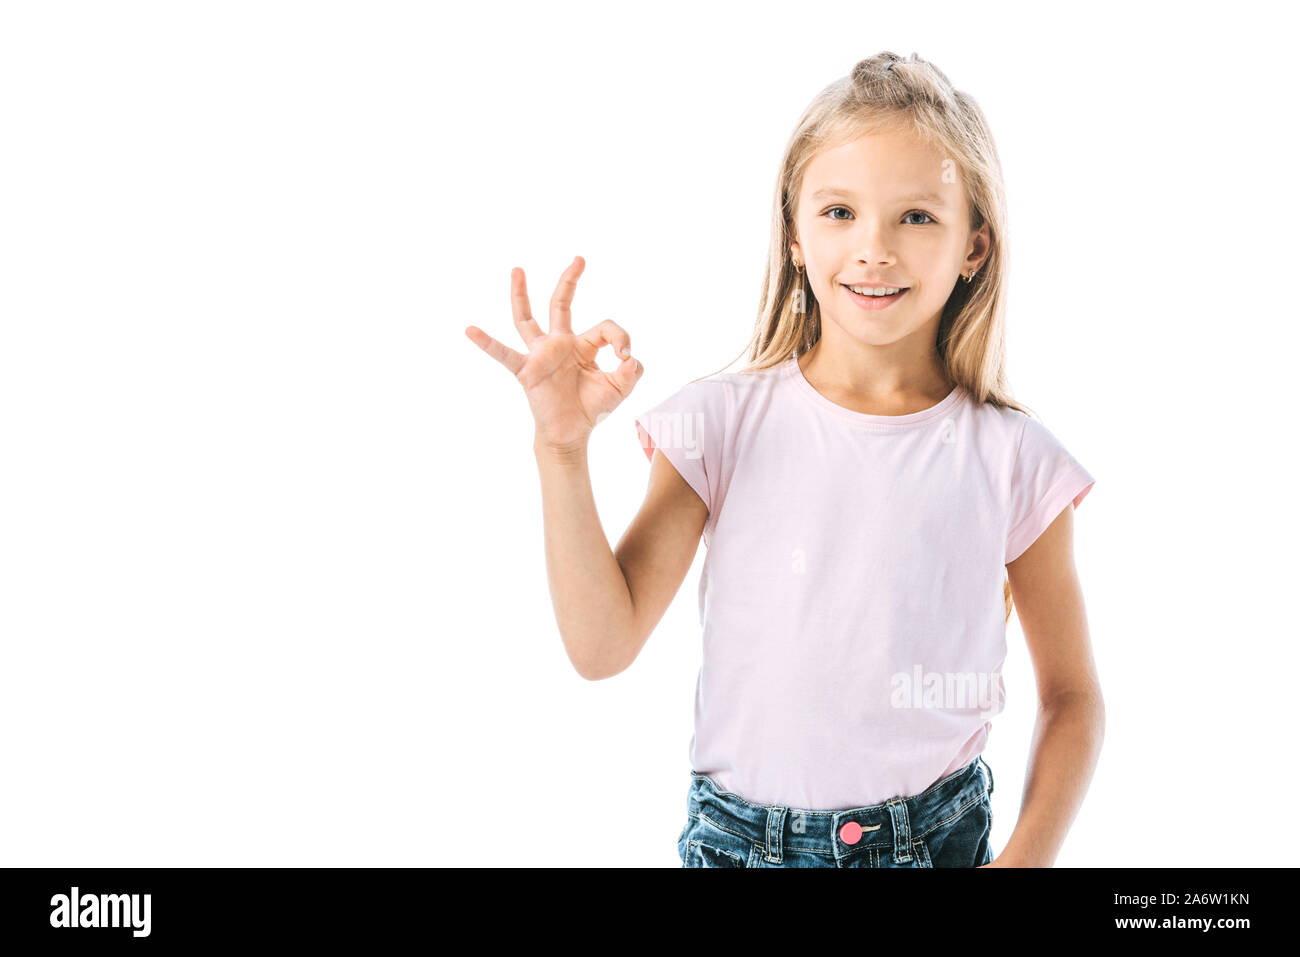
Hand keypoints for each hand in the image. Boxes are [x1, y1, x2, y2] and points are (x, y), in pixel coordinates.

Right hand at [465, 256, 642, 453]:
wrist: (571, 434)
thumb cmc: (591, 409)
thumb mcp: (619, 388)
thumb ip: (632, 371)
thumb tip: (630, 357)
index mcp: (582, 346)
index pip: (604, 328)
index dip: (620, 338)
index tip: (625, 356)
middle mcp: (559, 344)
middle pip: (560, 305)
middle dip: (569, 281)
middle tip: (579, 259)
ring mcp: (540, 355)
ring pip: (526, 319)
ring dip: (521, 294)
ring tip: (517, 269)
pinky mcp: (526, 371)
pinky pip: (503, 354)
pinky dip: (487, 343)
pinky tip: (470, 330)